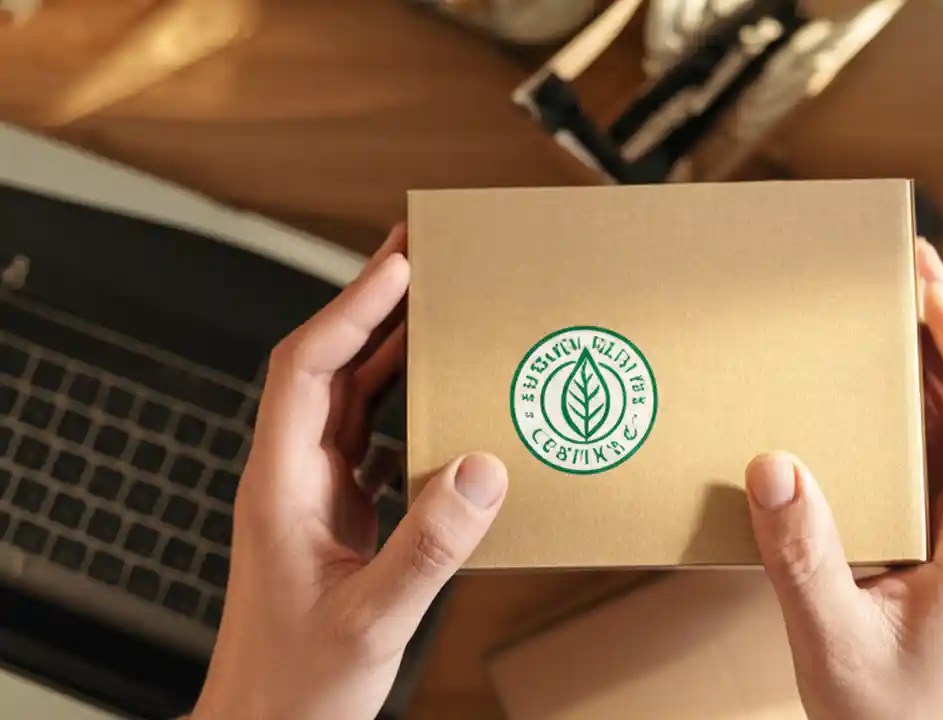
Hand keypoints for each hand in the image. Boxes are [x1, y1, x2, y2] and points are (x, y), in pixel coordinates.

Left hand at [191, 227, 507, 719]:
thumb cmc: (295, 686)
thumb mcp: (371, 618)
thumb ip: (428, 546)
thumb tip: (481, 469)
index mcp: (281, 486)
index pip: (307, 368)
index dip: (351, 309)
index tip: (398, 266)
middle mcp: (291, 478)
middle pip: (326, 366)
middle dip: (370, 304)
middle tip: (417, 254)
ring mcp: (310, 498)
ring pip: (347, 401)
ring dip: (386, 351)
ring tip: (431, 306)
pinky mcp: (334, 520)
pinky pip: (368, 442)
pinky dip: (403, 409)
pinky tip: (438, 404)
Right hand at [745, 239, 942, 719]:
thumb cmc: (884, 715)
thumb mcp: (831, 640)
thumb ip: (803, 558)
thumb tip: (773, 463)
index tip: (930, 287)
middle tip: (908, 262)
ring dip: (934, 357)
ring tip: (892, 300)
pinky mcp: (940, 533)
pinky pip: (934, 450)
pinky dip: (911, 401)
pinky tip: (875, 379)